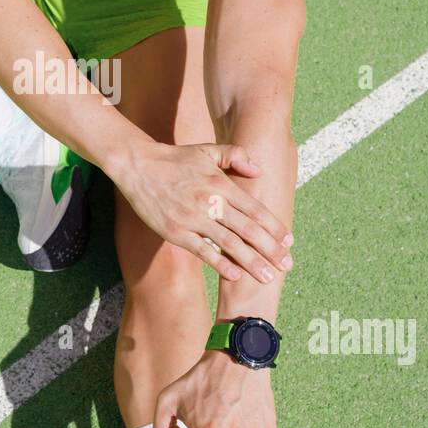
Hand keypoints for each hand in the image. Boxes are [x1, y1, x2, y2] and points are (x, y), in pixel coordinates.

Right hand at [110, 140, 292, 282]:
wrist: (138, 165)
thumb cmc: (175, 159)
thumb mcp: (207, 150)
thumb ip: (235, 156)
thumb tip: (259, 171)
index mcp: (221, 183)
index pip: (254, 209)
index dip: (273, 227)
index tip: (289, 241)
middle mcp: (210, 201)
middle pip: (247, 229)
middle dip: (270, 249)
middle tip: (286, 265)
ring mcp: (192, 218)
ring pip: (229, 243)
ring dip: (251, 262)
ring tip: (267, 277)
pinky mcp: (175, 231)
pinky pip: (202, 251)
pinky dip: (220, 264)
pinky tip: (235, 275)